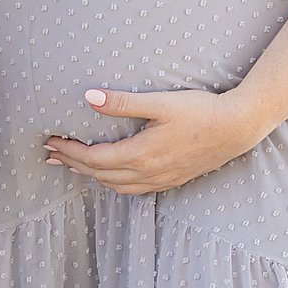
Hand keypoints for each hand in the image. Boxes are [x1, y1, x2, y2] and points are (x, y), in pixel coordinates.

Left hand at [45, 87, 273, 195]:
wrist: (237, 128)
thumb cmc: (200, 111)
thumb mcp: (160, 102)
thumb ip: (123, 103)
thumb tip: (88, 97)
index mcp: (139, 154)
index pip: (92, 158)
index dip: (69, 151)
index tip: (50, 142)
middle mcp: (146, 173)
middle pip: (99, 174)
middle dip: (72, 164)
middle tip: (50, 155)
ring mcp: (159, 179)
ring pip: (114, 185)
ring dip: (91, 176)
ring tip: (74, 166)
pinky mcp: (171, 180)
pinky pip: (133, 189)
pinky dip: (113, 183)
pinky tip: (111, 175)